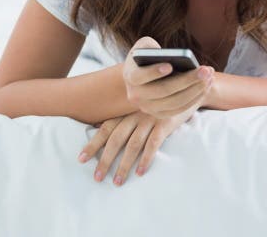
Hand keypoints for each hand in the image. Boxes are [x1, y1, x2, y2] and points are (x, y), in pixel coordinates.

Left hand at [78, 104, 202, 185]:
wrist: (185, 85)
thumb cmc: (157, 98)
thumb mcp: (137, 104)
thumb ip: (122, 115)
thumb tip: (98, 127)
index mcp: (125, 109)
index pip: (105, 128)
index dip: (93, 144)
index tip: (81, 159)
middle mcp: (134, 113)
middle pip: (116, 139)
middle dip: (105, 159)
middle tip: (97, 177)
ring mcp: (149, 118)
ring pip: (133, 144)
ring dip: (124, 165)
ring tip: (117, 181)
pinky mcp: (164, 123)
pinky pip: (153, 143)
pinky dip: (146, 158)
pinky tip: (140, 172)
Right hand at [122, 36, 214, 118]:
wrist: (142, 75)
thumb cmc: (147, 56)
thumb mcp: (146, 46)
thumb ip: (153, 47)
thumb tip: (174, 57)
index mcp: (130, 76)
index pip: (139, 77)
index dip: (153, 72)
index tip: (170, 65)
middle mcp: (135, 96)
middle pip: (163, 91)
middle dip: (187, 80)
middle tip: (205, 70)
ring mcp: (147, 108)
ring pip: (175, 102)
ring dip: (195, 89)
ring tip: (209, 76)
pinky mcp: (160, 114)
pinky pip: (180, 109)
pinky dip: (195, 97)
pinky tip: (206, 85)